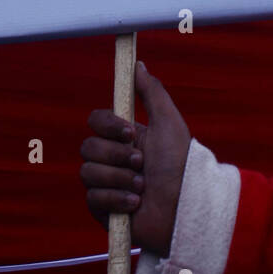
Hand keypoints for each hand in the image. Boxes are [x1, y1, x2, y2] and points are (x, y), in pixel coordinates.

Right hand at [80, 60, 191, 255]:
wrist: (184, 206)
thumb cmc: (180, 164)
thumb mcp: (169, 122)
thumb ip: (152, 91)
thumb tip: (137, 64)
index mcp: (125, 137)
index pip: (95, 121)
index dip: (108, 126)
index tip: (130, 132)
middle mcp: (113, 158)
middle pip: (88, 147)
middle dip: (116, 156)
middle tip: (141, 163)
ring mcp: (106, 184)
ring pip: (88, 173)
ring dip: (119, 179)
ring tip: (142, 187)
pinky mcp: (103, 209)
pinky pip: (93, 198)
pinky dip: (117, 200)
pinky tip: (135, 203)